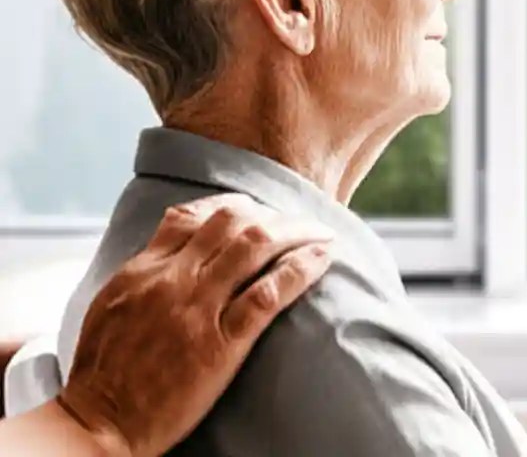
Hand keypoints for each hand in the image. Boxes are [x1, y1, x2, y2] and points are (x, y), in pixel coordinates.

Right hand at [56, 194, 333, 456]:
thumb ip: (144, 275)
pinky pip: (269, 294)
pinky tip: (323, 258)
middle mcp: (172, 280)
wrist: (100, 422)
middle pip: (233, 223)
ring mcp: (198, 309)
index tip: (257, 211)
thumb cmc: (104, 372)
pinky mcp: (221, 344)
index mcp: (143, 270)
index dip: (233, 207)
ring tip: (323, 234)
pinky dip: (301, 268)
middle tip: (299, 223)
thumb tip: (176, 253)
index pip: (192, 216)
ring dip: (297, 233)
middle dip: (273, 216)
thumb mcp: (111, 306)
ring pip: (256, 246)